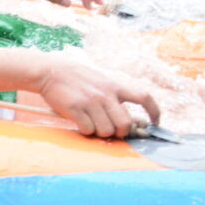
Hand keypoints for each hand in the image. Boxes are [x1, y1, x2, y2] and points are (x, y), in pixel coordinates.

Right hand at [36, 57, 159, 138]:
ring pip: (106, 131)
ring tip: (91, 124)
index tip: (154, 123)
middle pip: (125, 124)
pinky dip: (85, 130)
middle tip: (111, 130)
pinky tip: (79, 122)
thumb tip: (126, 117)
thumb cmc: (75, 77)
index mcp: (114, 86)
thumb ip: (113, 95)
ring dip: (100, 132)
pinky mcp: (75, 109)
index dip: (154, 112)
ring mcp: (90, 102)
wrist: (50, 71)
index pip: (144, 98)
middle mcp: (105, 95)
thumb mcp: (99, 81)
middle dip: (120, 132)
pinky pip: (88, 130)